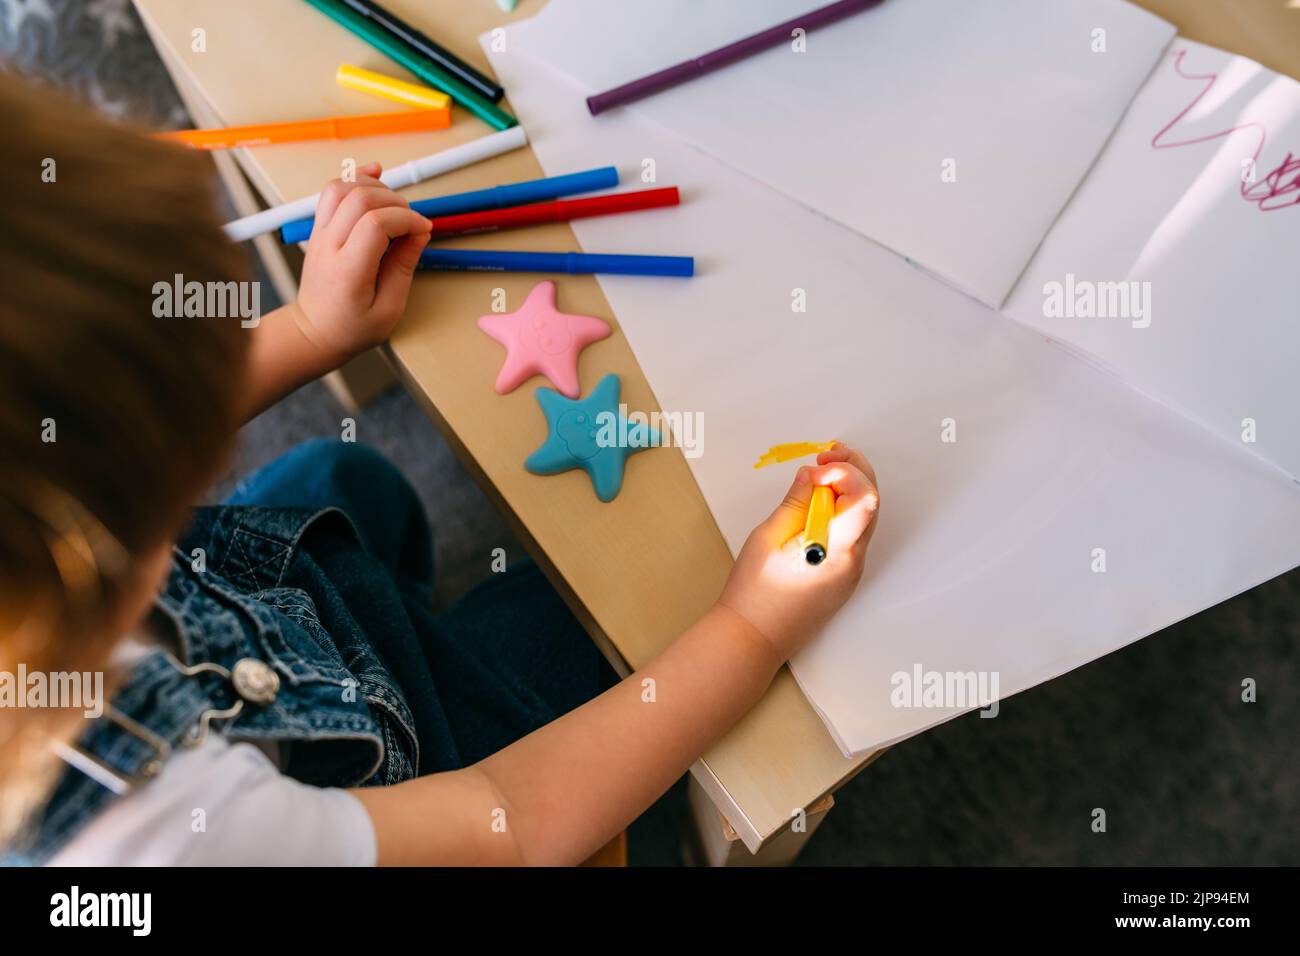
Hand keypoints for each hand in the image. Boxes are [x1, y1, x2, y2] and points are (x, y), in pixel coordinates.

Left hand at [294, 162, 432, 362]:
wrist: (315, 332)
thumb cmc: (353, 328)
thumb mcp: (389, 309)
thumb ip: (404, 267)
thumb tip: (419, 232)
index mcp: (348, 272)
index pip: (376, 224)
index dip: (406, 219)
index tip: (424, 229)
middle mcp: (328, 247)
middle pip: (360, 199)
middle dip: (395, 201)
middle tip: (412, 221)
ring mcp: (320, 234)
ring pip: (342, 188)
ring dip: (374, 187)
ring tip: (395, 204)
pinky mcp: (319, 228)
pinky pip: (332, 192)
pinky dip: (355, 179)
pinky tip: (375, 176)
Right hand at [717, 443, 878, 661]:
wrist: (752, 638)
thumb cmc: (754, 592)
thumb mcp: (768, 537)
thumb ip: (796, 503)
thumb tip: (812, 475)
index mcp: (838, 550)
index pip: (864, 497)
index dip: (845, 471)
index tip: (815, 467)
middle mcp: (854, 561)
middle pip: (871, 503)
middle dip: (853, 470)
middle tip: (826, 453)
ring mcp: (851, 571)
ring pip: (863, 517)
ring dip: (847, 489)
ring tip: (819, 474)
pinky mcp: (842, 577)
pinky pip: (852, 534)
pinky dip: (841, 511)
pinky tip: (818, 503)